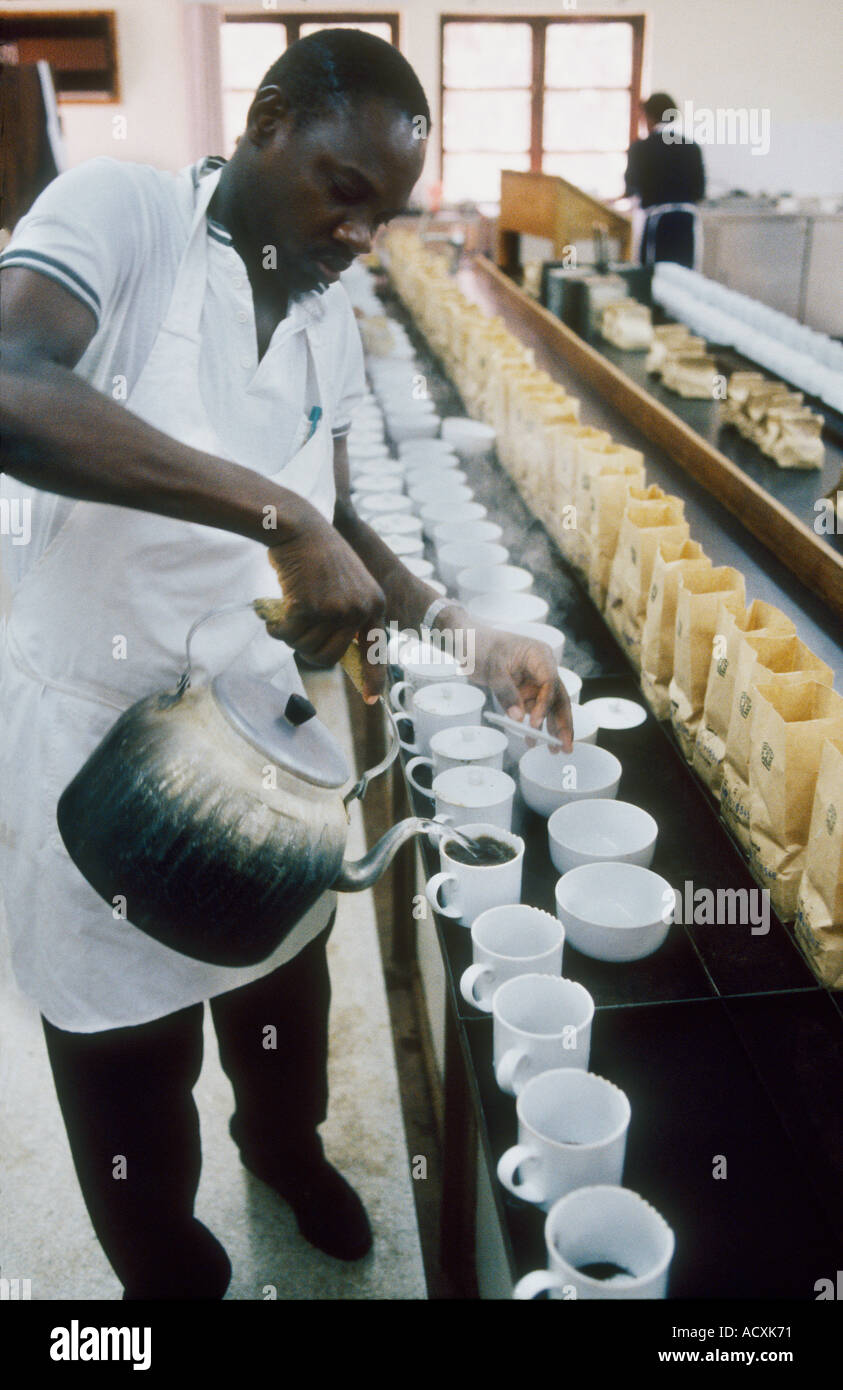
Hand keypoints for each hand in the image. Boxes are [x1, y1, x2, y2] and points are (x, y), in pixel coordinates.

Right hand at [264, 518, 385, 701]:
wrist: (300, 527)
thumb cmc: (318, 554)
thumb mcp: (346, 584)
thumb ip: (347, 615)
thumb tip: (334, 652)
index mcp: (375, 604)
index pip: (376, 649)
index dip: (373, 676)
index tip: (370, 698)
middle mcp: (360, 610)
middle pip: (331, 658)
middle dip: (308, 652)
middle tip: (295, 636)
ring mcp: (336, 610)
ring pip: (307, 648)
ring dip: (290, 638)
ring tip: (284, 618)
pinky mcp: (310, 608)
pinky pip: (289, 636)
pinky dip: (277, 630)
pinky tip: (273, 616)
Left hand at [471, 627, 573, 752]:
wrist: (466, 641)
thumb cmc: (480, 645)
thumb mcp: (492, 667)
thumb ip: (506, 692)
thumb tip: (518, 718)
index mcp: (539, 656)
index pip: (550, 683)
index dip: (546, 705)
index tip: (535, 724)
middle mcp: (542, 668)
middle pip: (558, 698)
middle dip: (563, 723)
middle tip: (566, 747)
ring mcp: (534, 680)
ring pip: (548, 707)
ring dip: (551, 728)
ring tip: (553, 750)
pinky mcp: (524, 690)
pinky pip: (533, 710)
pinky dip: (533, 725)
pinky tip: (532, 740)